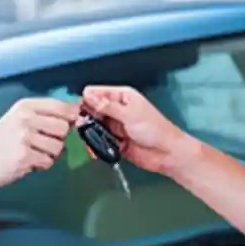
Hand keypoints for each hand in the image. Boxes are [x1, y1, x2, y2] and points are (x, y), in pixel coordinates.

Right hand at [0, 98, 79, 191]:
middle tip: (42, 144)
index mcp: (24, 106)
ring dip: (49, 155)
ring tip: (32, 154)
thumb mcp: (17, 120)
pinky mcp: (25, 156)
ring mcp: (24, 136)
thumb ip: (43, 115)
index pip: (62, 106)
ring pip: (59, 147)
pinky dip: (41, 166)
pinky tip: (27, 162)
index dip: (72, 116)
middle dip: (58, 139)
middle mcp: (25, 118)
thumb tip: (75, 114)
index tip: (71, 123)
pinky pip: (49, 162)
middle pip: (64, 127)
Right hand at [81, 85, 197, 175]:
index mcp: (123, 96)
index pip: (97, 92)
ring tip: (85, 134)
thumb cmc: (154, 129)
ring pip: (94, 124)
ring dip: (89, 129)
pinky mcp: (114, 141)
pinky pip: (99, 139)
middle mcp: (117, 109)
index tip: (78, 108)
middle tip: (80, 123)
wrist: (166, 153)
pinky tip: (91, 144)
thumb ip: (107, 106)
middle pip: (93, 108)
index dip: (87, 99)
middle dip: (85, 115)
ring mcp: (115, 125)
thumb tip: (88, 96)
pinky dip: (95, 141)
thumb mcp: (129, 114)